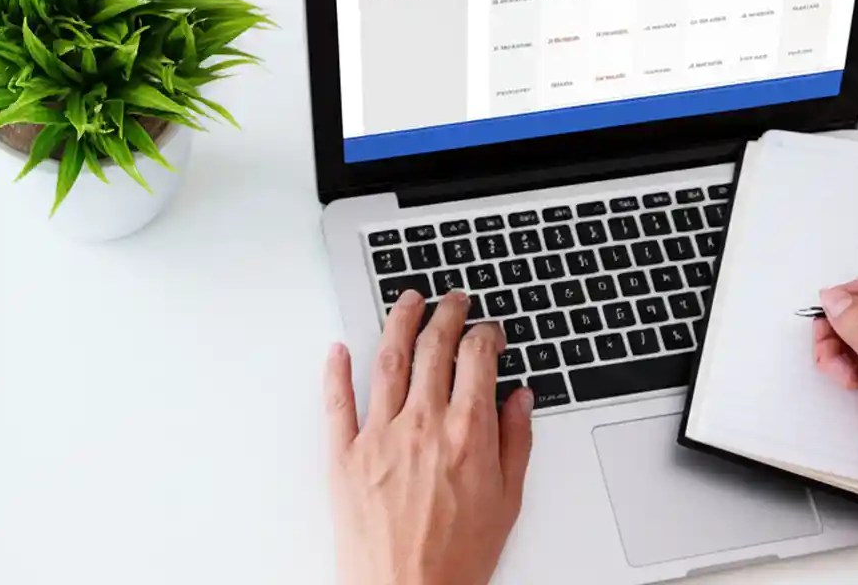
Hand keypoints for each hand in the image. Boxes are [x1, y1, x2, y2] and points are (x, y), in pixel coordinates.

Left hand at [323, 290, 534, 584]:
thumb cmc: (458, 558)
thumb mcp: (508, 499)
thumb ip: (516, 441)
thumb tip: (520, 399)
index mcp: (467, 432)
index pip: (477, 358)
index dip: (486, 334)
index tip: (489, 331)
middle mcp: (423, 425)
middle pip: (433, 347)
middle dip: (446, 314)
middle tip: (452, 300)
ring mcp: (379, 437)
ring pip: (387, 359)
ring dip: (399, 321)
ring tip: (407, 302)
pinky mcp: (344, 456)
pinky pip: (337, 401)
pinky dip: (336, 370)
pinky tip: (340, 349)